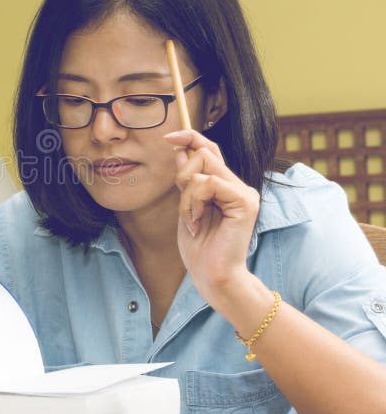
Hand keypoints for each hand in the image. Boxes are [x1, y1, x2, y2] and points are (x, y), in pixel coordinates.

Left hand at [163, 130, 259, 305]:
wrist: (212, 276)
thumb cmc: (199, 248)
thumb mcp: (187, 206)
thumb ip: (187, 181)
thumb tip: (181, 149)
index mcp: (225, 186)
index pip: (210, 149)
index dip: (190, 137)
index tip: (168, 137)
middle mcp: (238, 185)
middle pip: (204, 152)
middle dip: (182, 175)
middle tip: (185, 206)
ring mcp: (244, 192)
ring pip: (204, 166)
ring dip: (186, 195)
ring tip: (192, 219)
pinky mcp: (244, 201)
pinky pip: (208, 182)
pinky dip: (194, 201)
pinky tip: (197, 221)